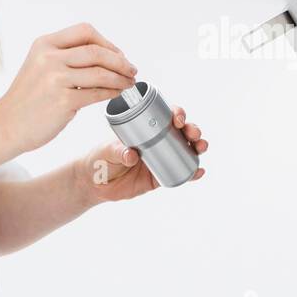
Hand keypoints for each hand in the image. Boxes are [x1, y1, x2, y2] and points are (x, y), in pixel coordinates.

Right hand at [0, 22, 137, 153]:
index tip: (117, 54)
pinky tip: (117, 94)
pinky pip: (98, 93)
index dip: (106, 42)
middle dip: (120, 60)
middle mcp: (49, 58)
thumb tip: (105, 56)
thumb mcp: (39, 66)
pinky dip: (113, 93)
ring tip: (129, 83)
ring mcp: (56, 79)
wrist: (6, 125)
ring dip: (120, 77)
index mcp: (44, 44)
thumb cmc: (27, 99)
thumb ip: (65, 57)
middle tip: (131, 69)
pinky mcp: (64, 101)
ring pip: (101, 72)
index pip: (85, 31)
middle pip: (97, 51)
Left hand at [77, 105, 207, 202]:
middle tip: (192, 134)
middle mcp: (157, 140)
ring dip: (198, 146)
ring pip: (186, 149)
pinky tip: (199, 172)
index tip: (177, 118)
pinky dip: (193, 172)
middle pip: (182, 131)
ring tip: (200, 147)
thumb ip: (117, 152)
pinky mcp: (162, 175)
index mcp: (145, 128)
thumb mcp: (106, 151)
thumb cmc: (100, 159)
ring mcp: (161, 157)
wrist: (96, 183)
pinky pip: (181, 173)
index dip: (176, 113)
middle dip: (192, 129)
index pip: (165, 115)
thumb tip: (132, 156)